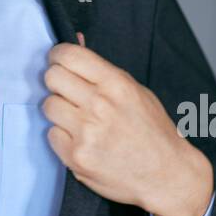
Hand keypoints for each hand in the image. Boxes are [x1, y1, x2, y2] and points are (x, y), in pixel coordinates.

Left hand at [43, 35, 212, 215]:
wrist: (167, 175)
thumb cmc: (153, 132)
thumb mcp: (136, 91)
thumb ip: (102, 70)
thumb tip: (76, 40)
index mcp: (116, 84)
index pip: (69, 55)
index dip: (58, 56)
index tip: (58, 61)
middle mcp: (100, 105)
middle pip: (52, 77)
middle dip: (56, 82)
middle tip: (66, 91)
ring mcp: (87, 133)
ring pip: (48, 105)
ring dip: (58, 110)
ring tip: (77, 118)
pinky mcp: (76, 157)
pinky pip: (51, 135)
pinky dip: (61, 136)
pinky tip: (80, 140)